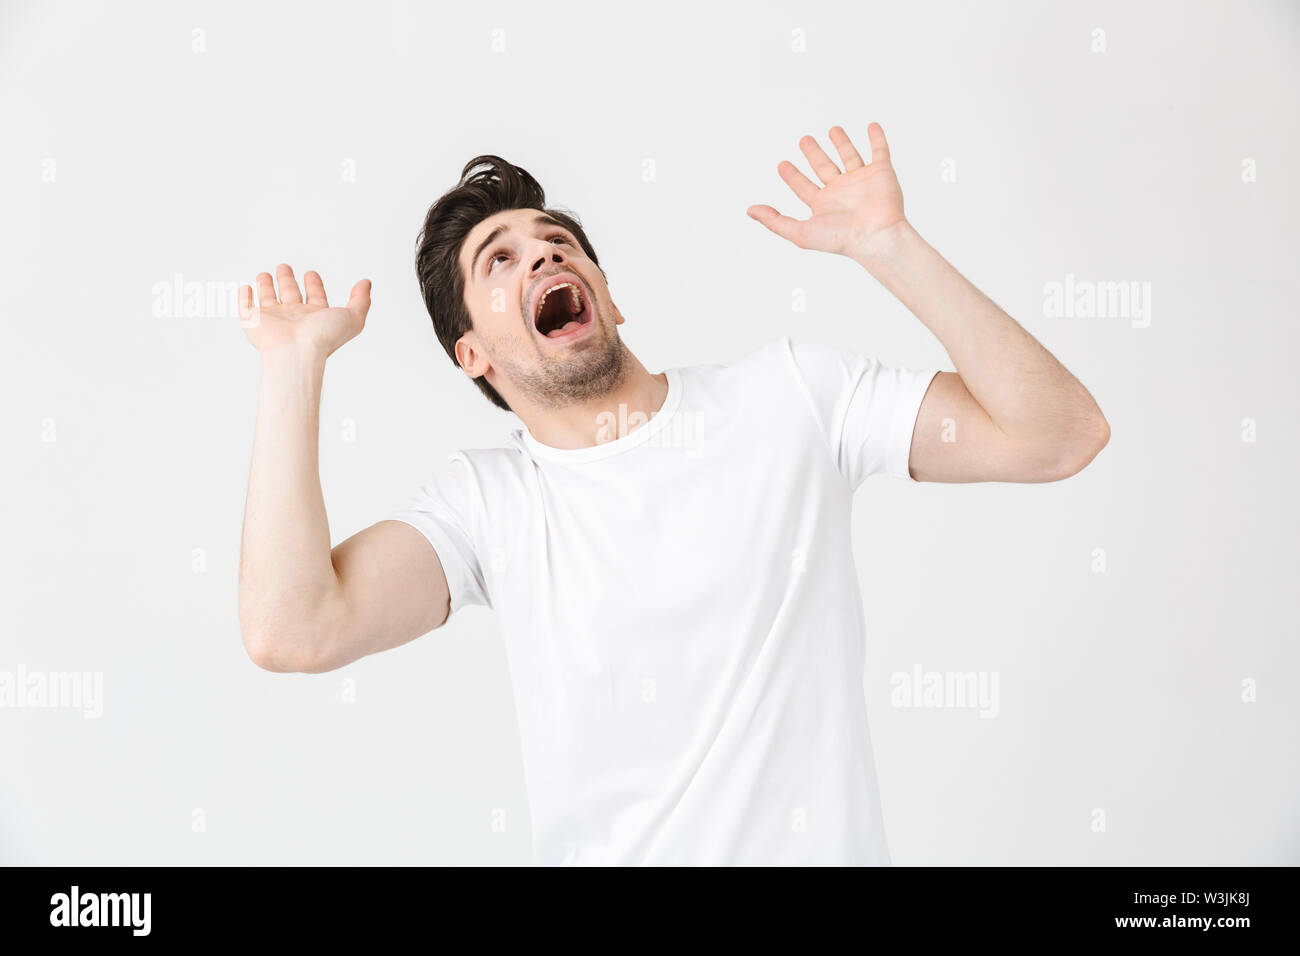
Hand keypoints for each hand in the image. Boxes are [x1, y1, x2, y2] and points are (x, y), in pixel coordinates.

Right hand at [238, 264, 370, 357]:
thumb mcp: (353, 317)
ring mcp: (273, 320)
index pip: (315, 297)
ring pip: (268, 299)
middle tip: (285, 267)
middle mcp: (295, 318)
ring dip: (266, 286)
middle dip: (287, 280)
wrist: (296, 352)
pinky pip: (246, 307)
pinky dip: (244, 298)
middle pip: (290, 295)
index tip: (311, 274)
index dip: (314, 285)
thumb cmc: (323, 338)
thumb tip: (366, 283)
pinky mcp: (253, 321)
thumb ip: (361, 300)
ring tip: (265, 274)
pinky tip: (246, 288)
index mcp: (316, 317)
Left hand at [747, 122, 904, 258]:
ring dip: (841, 143)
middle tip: (804, 140)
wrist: (875, 236)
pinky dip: (877, 138)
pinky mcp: (882, 172)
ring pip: (849, 156)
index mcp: (823, 205)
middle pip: (824, 168)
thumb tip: (751, 211)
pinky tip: (872, 126)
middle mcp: (841, 192)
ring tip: (833, 129)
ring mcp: (862, 181)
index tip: (781, 165)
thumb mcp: (799, 232)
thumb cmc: (841, 239)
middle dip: (813, 154)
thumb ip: (775, 221)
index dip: (792, 176)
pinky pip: (879, 151)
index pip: (803, 187)